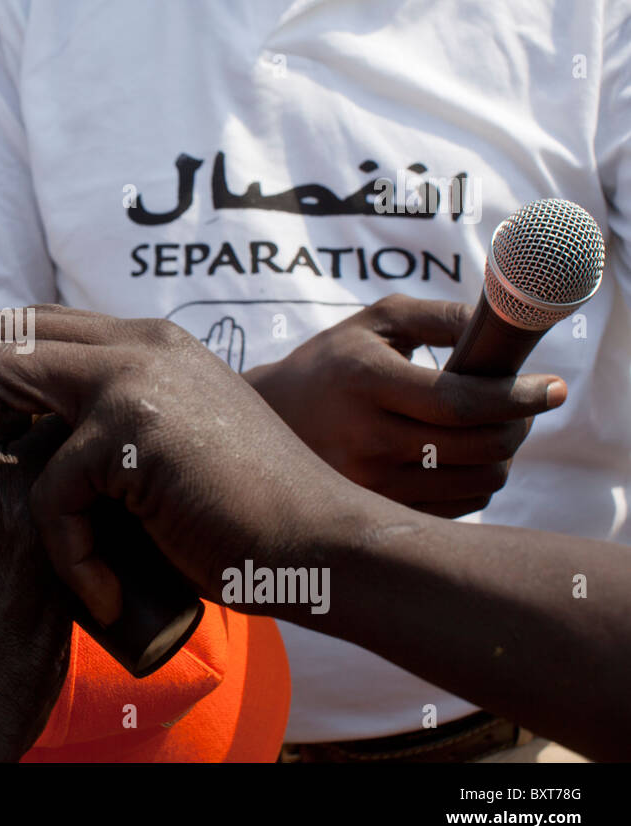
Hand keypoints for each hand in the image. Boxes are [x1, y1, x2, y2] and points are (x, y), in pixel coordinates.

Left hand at [0, 306, 352, 625]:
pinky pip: (53, 491)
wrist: (326, 549)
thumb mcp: (163, 463)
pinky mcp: (138, 428)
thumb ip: (105, 439)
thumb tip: (26, 455)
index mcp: (142, 346)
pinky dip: (62, 554)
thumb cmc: (243, 523)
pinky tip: (94, 595)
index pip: (27, 323)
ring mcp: (138, 376)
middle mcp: (137, 344)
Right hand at [243, 295, 565, 517]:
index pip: (459, 402)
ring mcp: (367, 481)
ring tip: (491, 431)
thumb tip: (505, 329)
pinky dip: (475, 482)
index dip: (517, 397)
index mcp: (366, 381)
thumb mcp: (378, 322)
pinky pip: (456, 507)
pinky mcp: (375, 508)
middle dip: (518, 426)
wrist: (272, 416)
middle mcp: (364, 437)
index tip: (553, 387)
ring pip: (474, 482)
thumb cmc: (334, 361)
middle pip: (477, 447)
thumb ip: (441, 317)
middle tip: (524, 407)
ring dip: (500, 456)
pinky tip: (461, 457)